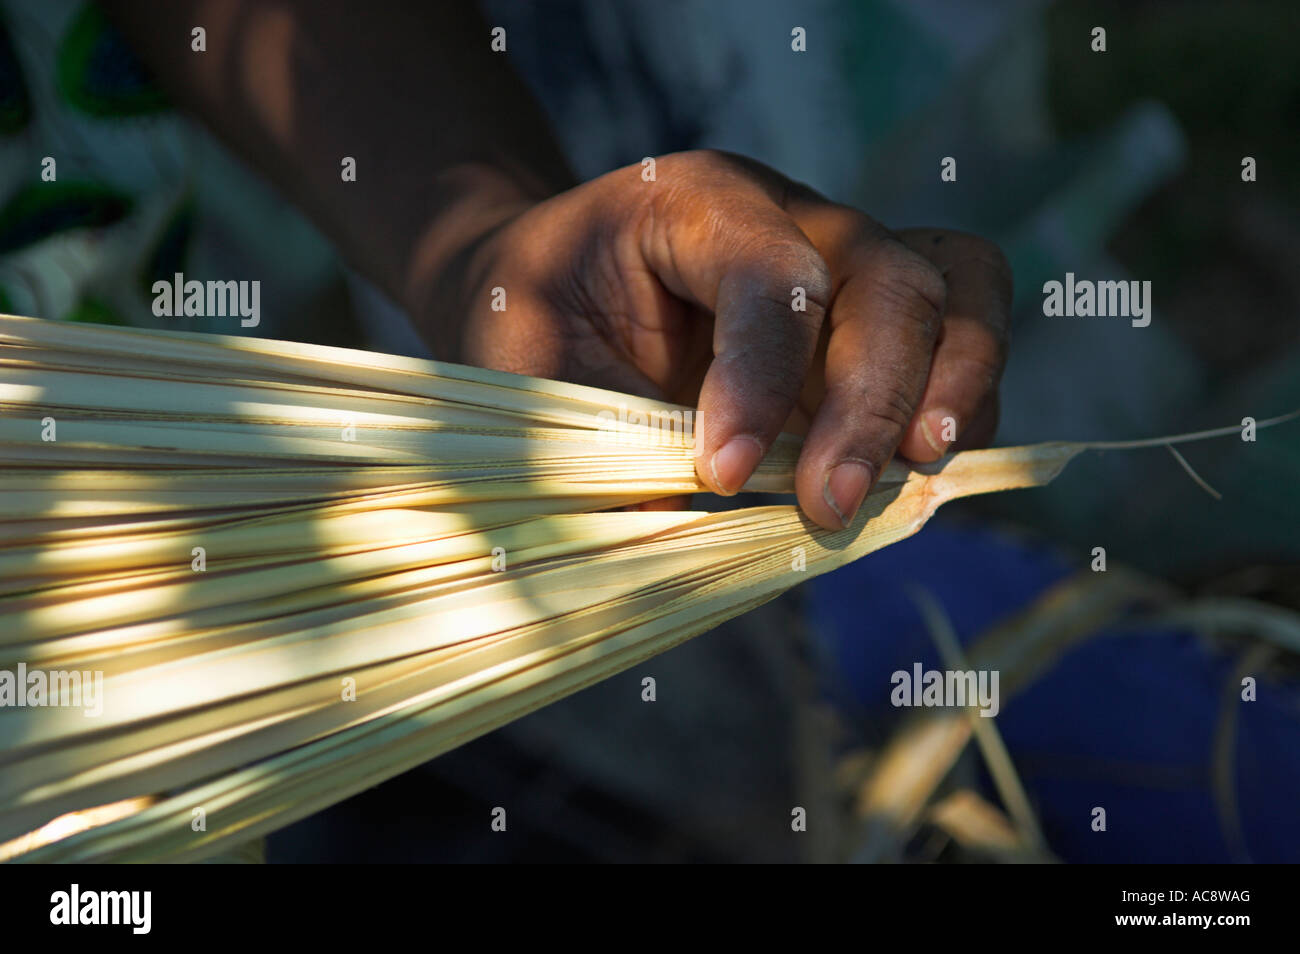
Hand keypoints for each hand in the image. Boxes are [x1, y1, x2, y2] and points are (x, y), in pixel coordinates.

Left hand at [419, 150, 1011, 530]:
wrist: (552, 283)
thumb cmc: (534, 321)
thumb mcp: (535, 369)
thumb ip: (605, 442)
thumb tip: (690, 539)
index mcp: (696, 202)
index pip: (771, 273)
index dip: (760, 379)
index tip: (721, 476)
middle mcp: (793, 215)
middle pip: (889, 280)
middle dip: (872, 402)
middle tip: (829, 505)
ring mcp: (847, 259)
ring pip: (957, 288)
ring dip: (952, 390)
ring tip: (912, 474)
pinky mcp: (873, 319)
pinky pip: (960, 336)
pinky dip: (960, 407)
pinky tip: (914, 475)